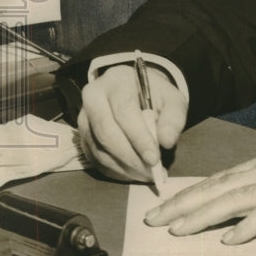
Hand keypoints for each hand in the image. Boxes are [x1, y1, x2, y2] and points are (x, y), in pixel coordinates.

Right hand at [77, 64, 187, 182]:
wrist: (135, 91)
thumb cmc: (155, 95)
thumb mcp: (172, 99)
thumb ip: (174, 117)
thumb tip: (166, 142)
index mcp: (117, 81)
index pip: (124, 111)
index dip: (139, 138)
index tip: (154, 158)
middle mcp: (93, 97)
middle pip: (106, 132)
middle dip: (130, 157)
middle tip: (150, 172)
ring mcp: (83, 117)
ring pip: (98, 148)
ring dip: (122, 167)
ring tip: (144, 175)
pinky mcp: (82, 135)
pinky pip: (93, 158)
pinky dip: (113, 170)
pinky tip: (131, 173)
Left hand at [144, 124, 255, 243]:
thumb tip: (243, 199)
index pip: (216, 180)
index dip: (186, 193)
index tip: (160, 205)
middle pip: (216, 189)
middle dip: (181, 205)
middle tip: (151, 220)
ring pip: (234, 201)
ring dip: (203, 216)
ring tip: (177, 229)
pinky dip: (249, 226)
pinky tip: (231, 238)